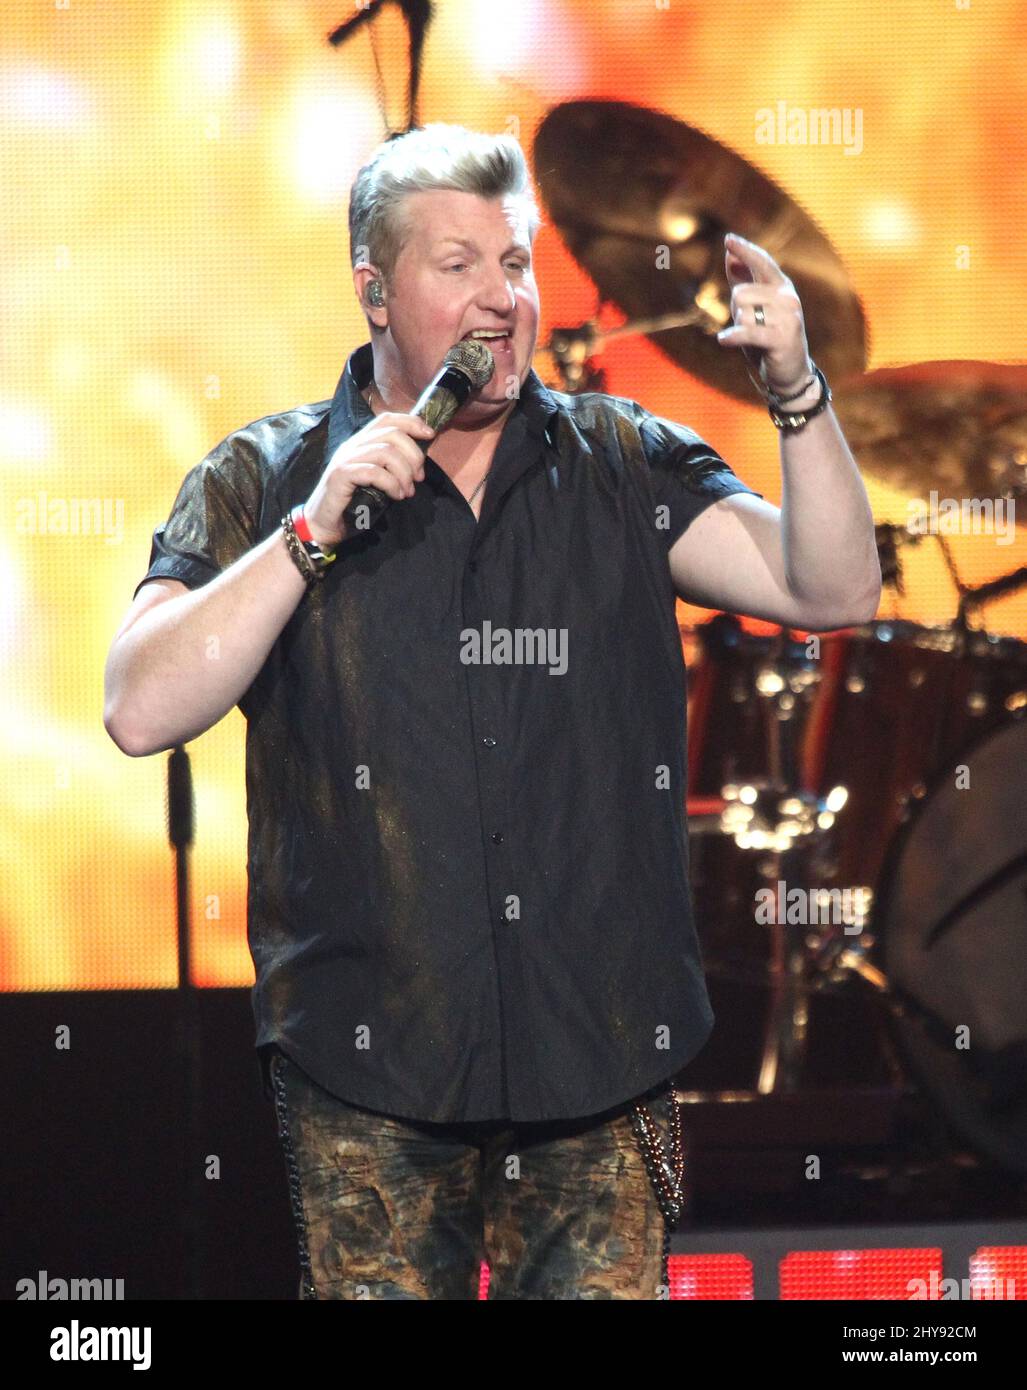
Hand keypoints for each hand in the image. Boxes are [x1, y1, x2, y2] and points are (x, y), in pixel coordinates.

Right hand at [304, 412, 435, 545]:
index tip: (430, 435)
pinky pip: (374, 472)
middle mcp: (352, 445)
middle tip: (419, 478)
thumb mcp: (376, 481)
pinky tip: (396, 495)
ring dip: (404, 473)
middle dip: (414, 454)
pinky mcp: (341, 475)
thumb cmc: (352, 504)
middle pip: (392, 434)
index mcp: (360, 442)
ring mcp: (345, 458)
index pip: (387, 419)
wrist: (323, 524)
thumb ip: (391, 466)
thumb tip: (418, 462)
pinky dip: (391, 483)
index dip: (411, 422)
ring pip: (386, 452)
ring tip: (407, 491)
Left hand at [716, 233, 813, 396]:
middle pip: (741, 293)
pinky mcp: (781, 338)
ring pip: (743, 314)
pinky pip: (748, 332)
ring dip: (740, 328)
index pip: (762, 263)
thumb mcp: (756, 308)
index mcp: (782, 287)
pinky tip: (724, 340)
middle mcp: (788, 298)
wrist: (790, 372)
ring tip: (754, 339)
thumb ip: (744, 281)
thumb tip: (731, 255)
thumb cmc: (769, 337)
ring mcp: (788, 317)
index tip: (728, 239)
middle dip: (736, 311)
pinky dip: (734, 336)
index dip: (745, 251)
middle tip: (750, 326)